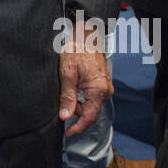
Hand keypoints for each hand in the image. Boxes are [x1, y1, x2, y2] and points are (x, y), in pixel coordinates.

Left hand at [58, 21, 113, 136]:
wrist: (87, 35)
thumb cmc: (77, 51)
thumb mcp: (67, 74)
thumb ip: (67, 97)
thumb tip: (65, 117)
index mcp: (99, 91)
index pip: (89, 117)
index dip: (77, 128)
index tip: (66, 133)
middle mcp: (105, 91)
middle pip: (88, 111)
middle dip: (74, 108)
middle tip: (62, 93)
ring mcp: (105, 87)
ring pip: (89, 103)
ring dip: (76, 99)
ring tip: (68, 83)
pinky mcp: (102, 83)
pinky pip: (91, 95)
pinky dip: (80, 93)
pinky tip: (74, 82)